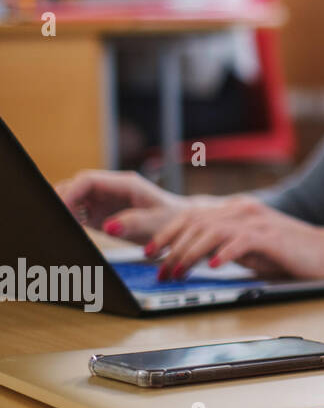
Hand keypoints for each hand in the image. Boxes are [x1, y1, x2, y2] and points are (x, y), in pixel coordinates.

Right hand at [56, 169, 188, 238]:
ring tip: (64, 224)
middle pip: (76, 185)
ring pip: (74, 196)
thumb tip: (108, 227)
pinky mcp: (102, 213)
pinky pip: (78, 211)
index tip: (62, 209)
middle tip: (57, 218)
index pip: (88, 179)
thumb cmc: (174, 221)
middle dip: (62, 198)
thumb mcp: (158, 223)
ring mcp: (105, 199)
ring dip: (64, 207)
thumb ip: (135, 223)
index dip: (70, 192)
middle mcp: (112, 188)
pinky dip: (69, 217)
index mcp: (126, 184)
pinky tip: (71, 228)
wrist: (182, 224)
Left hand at [148, 195, 323, 281]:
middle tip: (153, 264)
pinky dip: (222, 253)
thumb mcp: (249, 247)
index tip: (147, 249)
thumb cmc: (288, 253)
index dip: (164, 231)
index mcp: (236, 210)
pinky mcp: (271, 236)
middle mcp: (243, 210)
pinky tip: (212, 266)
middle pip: (195, 220)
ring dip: (188, 253)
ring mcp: (257, 221)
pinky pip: (240, 241)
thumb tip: (190, 258)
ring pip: (211, 230)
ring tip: (176, 271)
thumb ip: (223, 245)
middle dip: (168, 242)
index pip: (191, 214)